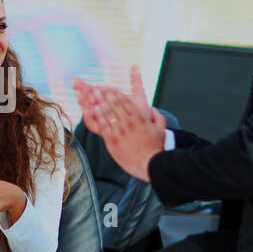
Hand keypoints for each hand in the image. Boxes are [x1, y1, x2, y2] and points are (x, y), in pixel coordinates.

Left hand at [72, 65, 165, 180]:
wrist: (150, 164)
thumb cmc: (155, 148)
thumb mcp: (161, 130)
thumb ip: (157, 117)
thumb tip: (152, 109)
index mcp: (139, 119)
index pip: (126, 102)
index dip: (116, 94)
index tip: (109, 87)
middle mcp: (128, 124)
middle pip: (115, 106)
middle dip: (105, 95)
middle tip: (97, 87)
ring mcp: (120, 133)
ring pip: (107, 115)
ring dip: (99, 103)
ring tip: (91, 95)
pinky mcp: (113, 142)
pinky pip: (103, 127)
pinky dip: (97, 118)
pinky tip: (92, 111)